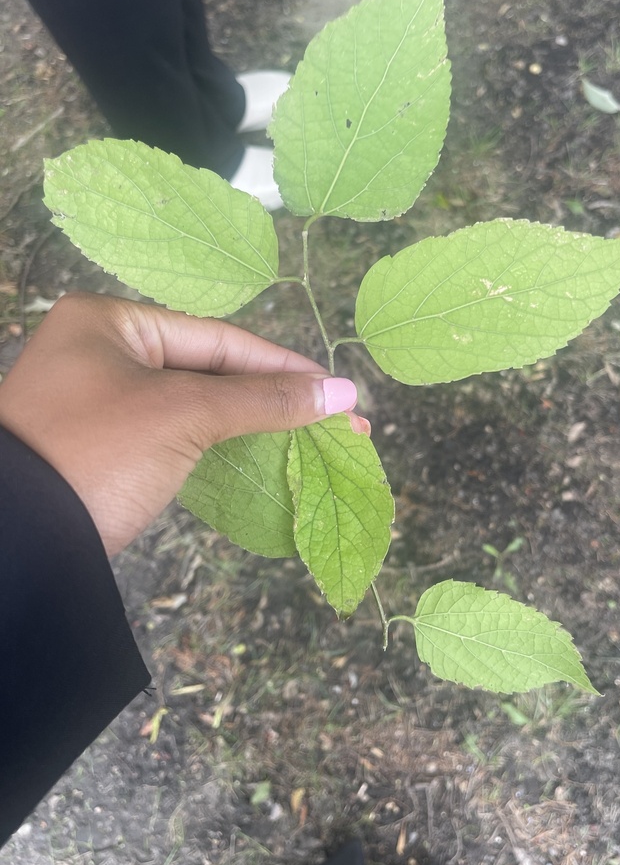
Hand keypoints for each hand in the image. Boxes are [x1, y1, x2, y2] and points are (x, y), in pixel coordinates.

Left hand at [0, 293, 367, 554]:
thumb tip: (343, 392)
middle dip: (274, 396)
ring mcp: (100, 401)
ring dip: (252, 421)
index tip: (338, 390)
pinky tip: (260, 452)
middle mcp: (102, 351)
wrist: (17, 543)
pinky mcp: (105, 447)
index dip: (284, 366)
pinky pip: (176, 433)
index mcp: (109, 321)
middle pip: (210, 368)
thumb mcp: (183, 414)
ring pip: (196, 404)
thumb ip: (263, 398)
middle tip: (336, 420)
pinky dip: (219, 443)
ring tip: (310, 436)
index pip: (218, 338)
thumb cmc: (96, 454)